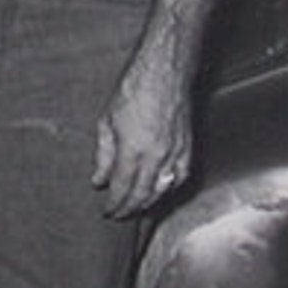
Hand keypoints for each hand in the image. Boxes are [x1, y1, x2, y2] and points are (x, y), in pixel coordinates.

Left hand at [92, 42, 191, 218]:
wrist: (164, 72)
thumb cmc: (133, 90)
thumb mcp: (107, 122)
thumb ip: (103, 156)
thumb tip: (98, 180)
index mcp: (133, 150)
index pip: (122, 189)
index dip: (114, 204)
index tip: (106, 211)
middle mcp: (157, 156)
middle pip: (143, 195)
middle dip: (129, 209)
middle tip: (118, 214)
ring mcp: (175, 152)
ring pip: (163, 190)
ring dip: (148, 202)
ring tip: (135, 207)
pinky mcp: (188, 147)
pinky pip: (179, 178)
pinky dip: (168, 189)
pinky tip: (160, 191)